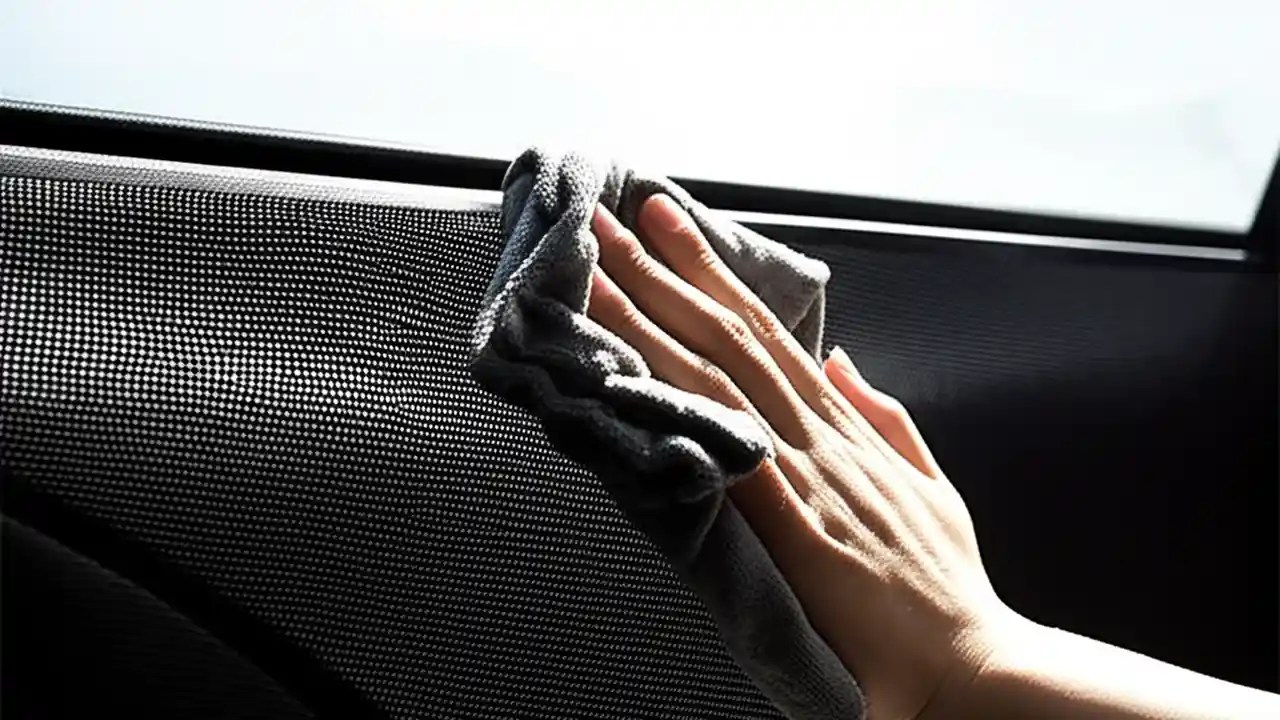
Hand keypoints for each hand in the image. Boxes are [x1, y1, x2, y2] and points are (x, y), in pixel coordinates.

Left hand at [585, 195, 1015, 719]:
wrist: (964, 662)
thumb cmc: (943, 584)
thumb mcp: (928, 480)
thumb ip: (884, 414)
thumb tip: (841, 360)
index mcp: (845, 427)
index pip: (766, 331)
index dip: (713, 274)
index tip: (671, 228)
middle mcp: (817, 436)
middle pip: (730, 333)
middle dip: (668, 269)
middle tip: (615, 213)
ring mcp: (802, 474)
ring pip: (716, 372)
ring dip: (652, 313)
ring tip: (602, 264)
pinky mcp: (789, 524)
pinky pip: (719, 447)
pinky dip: (671, 404)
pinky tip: (623, 372)